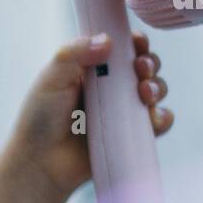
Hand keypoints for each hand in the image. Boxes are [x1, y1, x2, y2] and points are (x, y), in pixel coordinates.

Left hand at [8, 30, 172, 199]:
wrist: (40, 162)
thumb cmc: (39, 119)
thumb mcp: (51, 78)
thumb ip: (74, 53)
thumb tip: (108, 40)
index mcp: (91, 68)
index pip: (121, 47)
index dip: (134, 42)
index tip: (137, 41)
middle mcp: (110, 87)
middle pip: (143, 66)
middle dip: (149, 62)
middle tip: (140, 68)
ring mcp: (122, 111)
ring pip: (154, 91)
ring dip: (157, 86)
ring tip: (145, 93)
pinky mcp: (131, 135)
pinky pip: (158, 123)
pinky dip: (162, 117)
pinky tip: (154, 117)